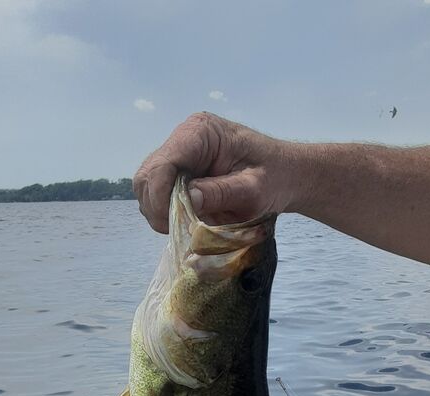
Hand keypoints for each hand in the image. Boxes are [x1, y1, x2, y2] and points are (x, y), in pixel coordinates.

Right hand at [133, 112, 294, 232]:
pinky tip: (188, 219)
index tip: (176, 223)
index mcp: (201, 133)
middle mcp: (183, 139)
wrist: (283, 175)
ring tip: (187, 225)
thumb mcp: (253, 190)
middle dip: (158, 208)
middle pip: (147, 177)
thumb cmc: (274, 178)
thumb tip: (188, 200)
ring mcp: (178, 155)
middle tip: (181, 229)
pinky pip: (155, 196)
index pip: (162, 164)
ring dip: (160, 213)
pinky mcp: (177, 173)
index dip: (161, 197)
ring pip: (146, 189)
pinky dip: (164, 213)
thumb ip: (221, 193)